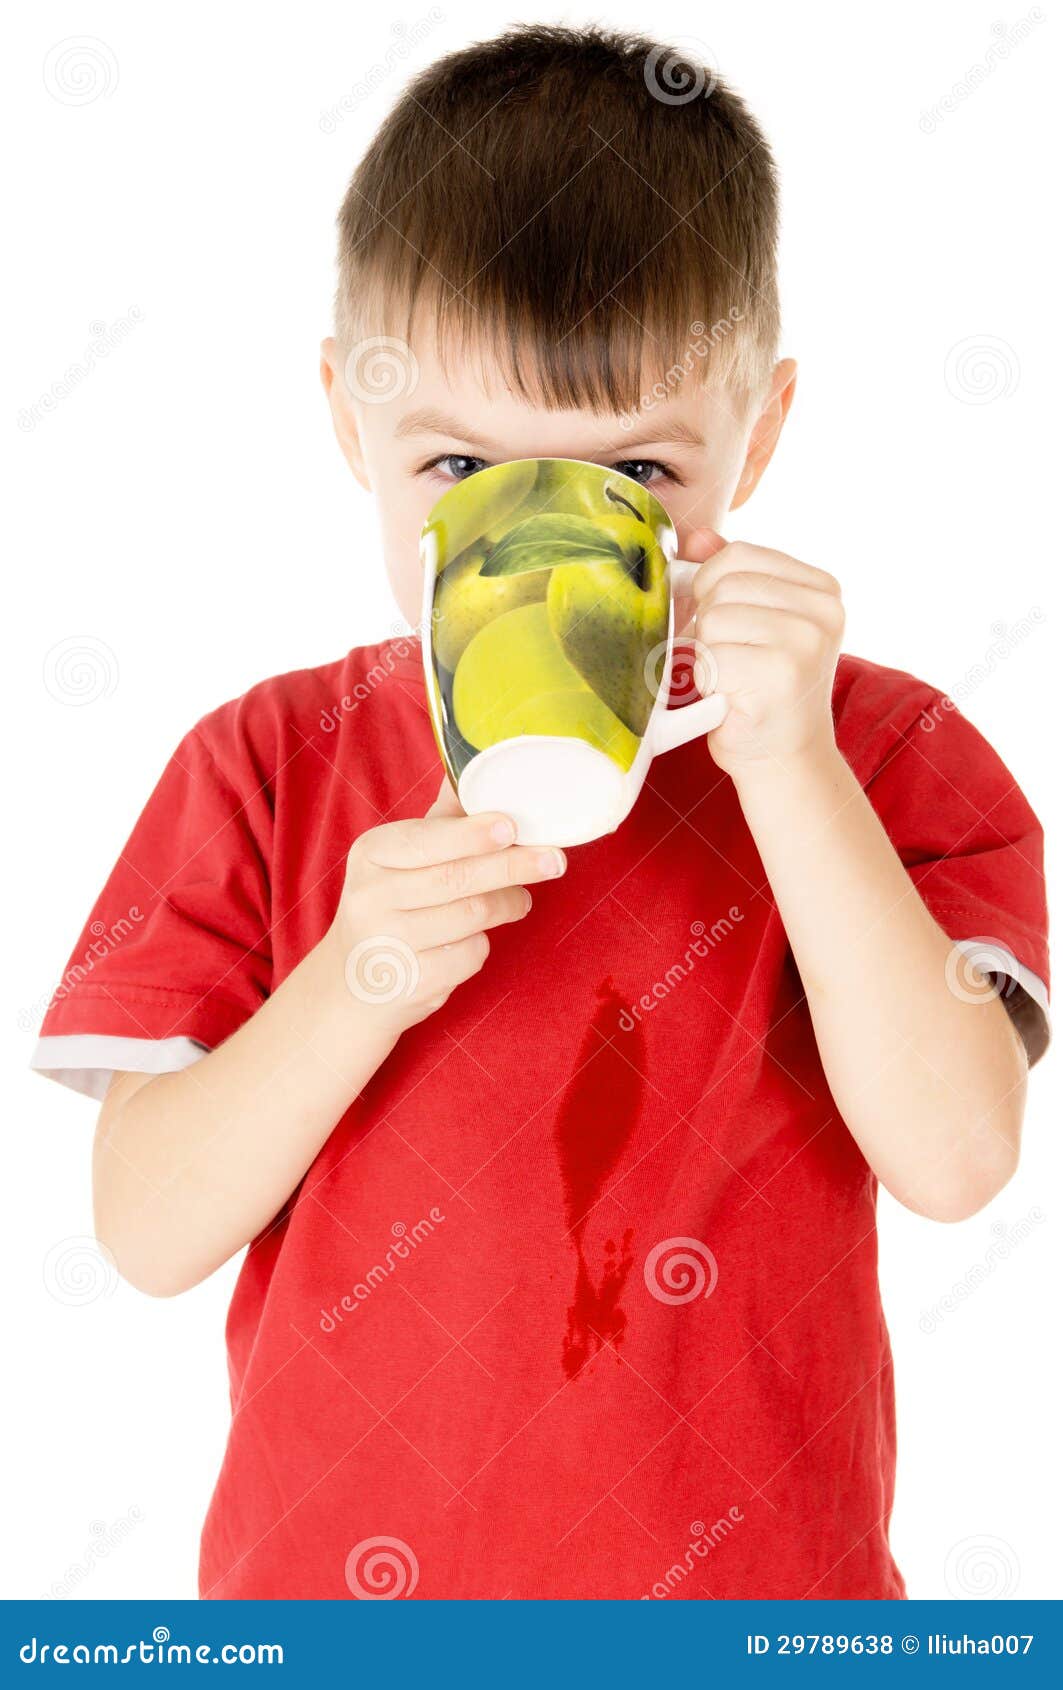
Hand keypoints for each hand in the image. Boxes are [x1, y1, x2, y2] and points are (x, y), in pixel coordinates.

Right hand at [318, 778, 565, 1035]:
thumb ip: (439, 820)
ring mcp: (389, 942)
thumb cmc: (389, 907)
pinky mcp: (412, 980)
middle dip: (513, 865)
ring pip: (472, 914)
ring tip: (519, 898)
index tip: (513, 827)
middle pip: (458, 877)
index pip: (428, 840)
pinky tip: (472, 938)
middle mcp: (372, 895)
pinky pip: (470, 953)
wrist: (353, 984)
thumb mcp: (398, 859)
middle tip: (555, 860)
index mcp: (371, 853)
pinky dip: (482, 943)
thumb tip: (472, 767)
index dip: (474, 835)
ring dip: (508, 903)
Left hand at [681, 530, 844, 781]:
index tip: (725, 624)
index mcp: (822, 588)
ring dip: (708, 655)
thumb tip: (697, 536)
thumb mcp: (756, 622)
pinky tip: (732, 698)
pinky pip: (711, 658)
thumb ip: (732, 576)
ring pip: (713, 619)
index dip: (711, 587)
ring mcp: (807, 640)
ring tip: (734, 679)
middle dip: (709, 625)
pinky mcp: (782, 674)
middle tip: (730, 660)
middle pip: (722, 584)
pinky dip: (708, 682)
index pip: (739, 554)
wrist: (785, 760)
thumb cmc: (764, 691)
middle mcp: (824, 609)